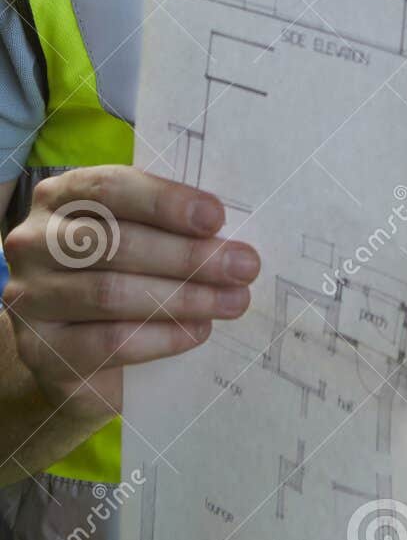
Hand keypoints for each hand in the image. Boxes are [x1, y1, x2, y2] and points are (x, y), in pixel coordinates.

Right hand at [2, 166, 258, 424]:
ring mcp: (30, 298)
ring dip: (184, 297)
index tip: (218, 218)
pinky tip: (198, 331)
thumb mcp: (136, 234)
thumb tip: (229, 232)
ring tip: (233, 301)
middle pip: (117, 244)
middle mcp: (35, 242)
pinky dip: (161, 337)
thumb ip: (165, 224)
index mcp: (61, 196)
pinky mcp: (40, 352)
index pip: (111, 188)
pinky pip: (107, 342)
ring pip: (112, 294)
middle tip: (244, 266)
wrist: (77, 350)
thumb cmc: (119, 272)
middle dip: (189, 256)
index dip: (166, 202)